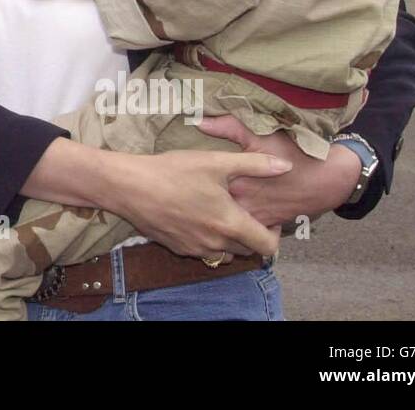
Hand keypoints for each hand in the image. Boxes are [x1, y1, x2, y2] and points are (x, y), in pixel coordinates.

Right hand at [95, 147, 288, 258]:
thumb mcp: (216, 162)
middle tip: (240, 209)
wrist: (129, 186)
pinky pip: (201, 250)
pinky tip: (194, 214)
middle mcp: (215, 244)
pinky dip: (205, 238)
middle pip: (247, 251)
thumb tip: (285, 166)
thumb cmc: (173, 171)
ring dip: (228, 239)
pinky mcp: (177, 249)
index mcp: (230, 224)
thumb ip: (255, 164)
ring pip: (224, 252)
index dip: (273, 234)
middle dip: (250, 234)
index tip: (264, 216)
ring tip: (217, 212)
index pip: (268, 247)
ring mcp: (195, 249)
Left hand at [199, 115, 361, 228]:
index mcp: (234, 182)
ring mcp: (255, 218)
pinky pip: (244, 230)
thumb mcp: (261, 136)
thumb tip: (199, 120)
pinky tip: (231, 211)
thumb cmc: (294, 153)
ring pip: (226, 223)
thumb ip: (228, 128)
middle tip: (190, 192)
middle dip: (200, 202)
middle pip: (210, 209)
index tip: (181, 177)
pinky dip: (235, 223)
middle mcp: (242, 205)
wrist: (328, 179)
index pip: (200, 189)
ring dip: (216, 214)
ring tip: (207, 202)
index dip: (189, 183)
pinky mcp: (267, 226)